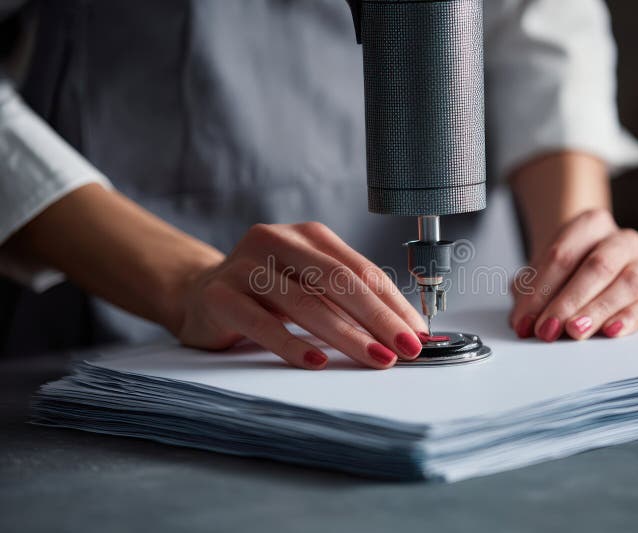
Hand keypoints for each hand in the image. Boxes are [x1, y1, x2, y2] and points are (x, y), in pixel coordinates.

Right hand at [174, 222, 426, 369]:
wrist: (200, 293)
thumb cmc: (267, 292)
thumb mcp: (310, 286)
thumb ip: (348, 301)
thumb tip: (401, 332)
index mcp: (310, 236)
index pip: (362, 270)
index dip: (394, 303)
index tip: (419, 334)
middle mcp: (279, 241)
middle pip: (339, 281)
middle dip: (379, 318)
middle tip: (407, 348)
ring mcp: (246, 265)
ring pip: (305, 302)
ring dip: (347, 336)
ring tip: (376, 358)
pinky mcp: (221, 295)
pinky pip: (261, 323)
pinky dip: (291, 344)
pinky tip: (316, 360)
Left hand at [509, 209, 637, 340]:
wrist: (593, 266)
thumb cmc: (566, 271)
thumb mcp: (540, 275)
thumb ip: (529, 294)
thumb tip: (521, 321)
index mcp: (591, 223)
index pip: (562, 254)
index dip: (540, 290)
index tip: (525, 320)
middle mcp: (623, 239)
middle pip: (597, 266)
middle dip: (568, 301)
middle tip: (548, 329)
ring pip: (627, 283)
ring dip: (597, 310)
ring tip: (575, 331)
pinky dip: (630, 318)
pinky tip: (611, 332)